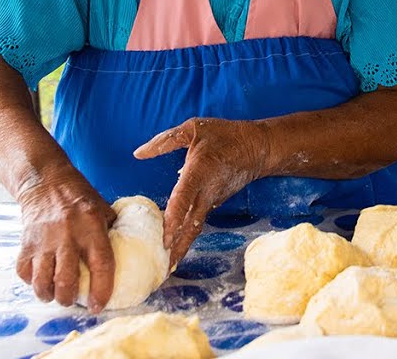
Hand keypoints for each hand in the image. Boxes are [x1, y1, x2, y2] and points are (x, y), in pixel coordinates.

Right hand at [15, 169, 116, 312]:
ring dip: (48, 294)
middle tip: (71, 299)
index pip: (101, 265)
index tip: (98, 305)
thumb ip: (112, 232)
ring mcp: (43, 240)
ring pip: (42, 281)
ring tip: (53, 294)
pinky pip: (23, 271)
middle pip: (66, 281)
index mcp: (91, 227)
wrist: (44, 179)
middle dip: (68, 299)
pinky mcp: (25, 241)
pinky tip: (38, 278)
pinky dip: (30, 280)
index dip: (101, 290)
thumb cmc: (77, 195)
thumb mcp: (102, 208)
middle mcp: (67, 236)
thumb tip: (128, 254)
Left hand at [134, 118, 270, 266]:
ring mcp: (212, 200)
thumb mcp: (192, 128)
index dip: (175, 215)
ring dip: (182, 247)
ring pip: (195, 227)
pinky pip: (198, 223)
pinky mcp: (213, 204)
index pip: (184, 196)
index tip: (165, 234)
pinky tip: (175, 250)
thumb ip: (165, 141)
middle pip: (191, 223)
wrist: (258, 148)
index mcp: (200, 171)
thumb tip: (138, 153)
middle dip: (177, 244)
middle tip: (162, 265)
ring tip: (166, 267)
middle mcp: (207, 191)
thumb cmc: (224, 135)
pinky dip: (187, 238)